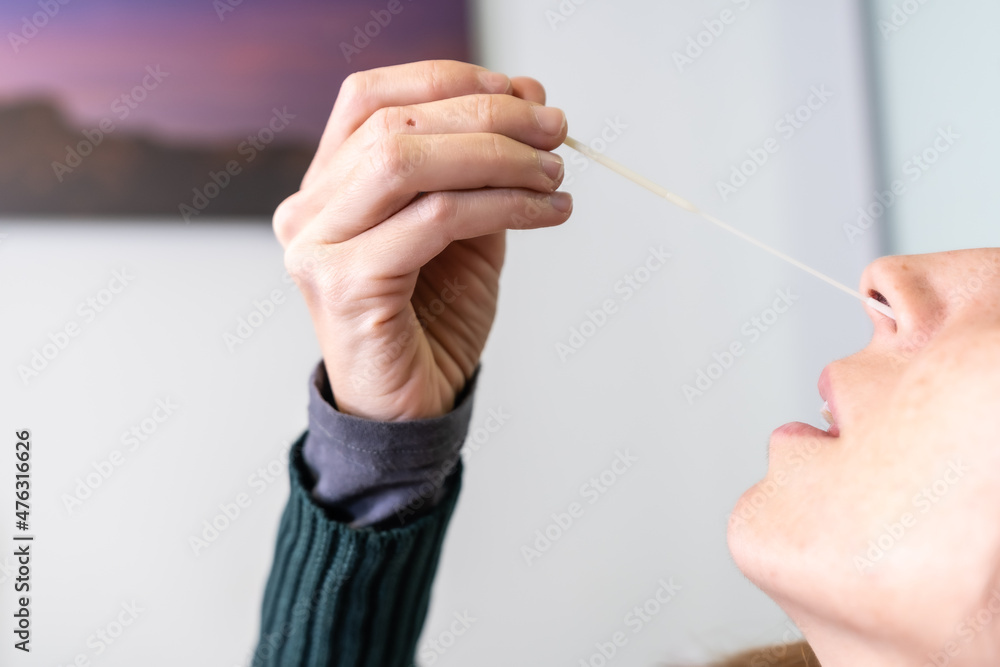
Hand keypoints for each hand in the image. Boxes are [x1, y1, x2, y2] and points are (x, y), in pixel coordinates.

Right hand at [274, 60, 571, 420]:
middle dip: (489, 117)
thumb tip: (529, 96)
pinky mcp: (346, 284)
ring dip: (499, 157)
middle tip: (555, 131)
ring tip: (555, 173)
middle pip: (396, 124)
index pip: (371, 98)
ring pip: (410, 164)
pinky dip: (504, 205)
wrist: (411, 410)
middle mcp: (310, 209)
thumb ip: (484, 167)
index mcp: (328, 185)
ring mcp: (318, 246)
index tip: (520, 93)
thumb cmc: (434, 321)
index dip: (448, 81)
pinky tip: (548, 211)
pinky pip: (437, 220)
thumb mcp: (467, 228)